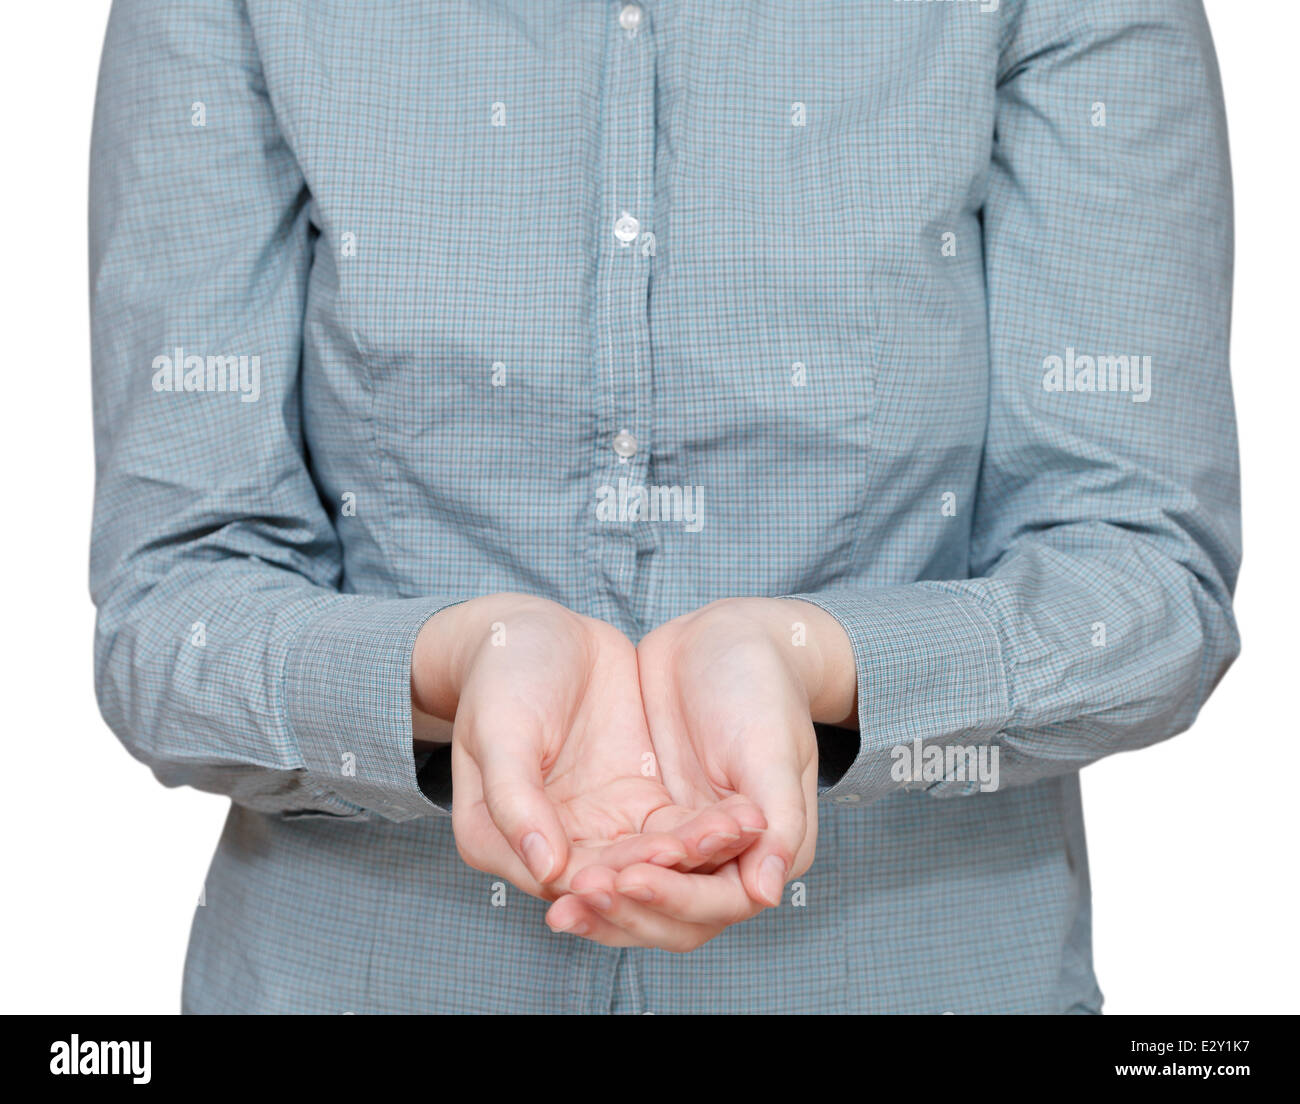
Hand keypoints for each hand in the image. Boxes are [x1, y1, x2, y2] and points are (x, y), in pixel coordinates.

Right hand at [411, 594, 766, 920]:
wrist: (534, 629)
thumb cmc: (502, 673)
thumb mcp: (500, 728)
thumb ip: (515, 798)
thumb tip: (547, 869)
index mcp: (495, 840)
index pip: (562, 878)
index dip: (613, 878)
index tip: (657, 860)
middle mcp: (551, 845)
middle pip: (614, 877)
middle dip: (668, 869)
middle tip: (713, 845)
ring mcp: (597, 824)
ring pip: (652, 857)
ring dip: (697, 850)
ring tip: (739, 831)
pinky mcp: (636, 799)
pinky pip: (676, 824)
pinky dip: (708, 825)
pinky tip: (746, 814)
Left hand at [545, 598, 854, 949]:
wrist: (726, 634)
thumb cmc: (762, 684)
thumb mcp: (772, 746)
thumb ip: (777, 820)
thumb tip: (766, 895)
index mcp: (775, 849)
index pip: (720, 902)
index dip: (673, 899)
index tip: (627, 881)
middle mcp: (732, 858)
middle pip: (676, 914)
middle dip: (628, 911)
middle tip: (575, 895)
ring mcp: (686, 837)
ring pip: (642, 891)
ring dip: (605, 900)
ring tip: (557, 902)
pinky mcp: (650, 814)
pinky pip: (618, 856)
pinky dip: (593, 867)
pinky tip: (554, 871)